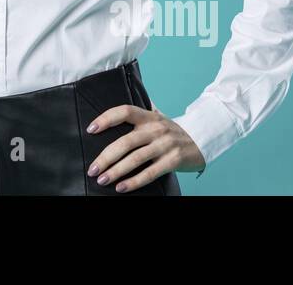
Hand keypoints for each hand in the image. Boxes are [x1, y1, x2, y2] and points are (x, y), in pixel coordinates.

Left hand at [84, 103, 206, 191]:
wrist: (202, 140)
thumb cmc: (173, 131)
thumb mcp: (159, 117)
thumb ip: (141, 112)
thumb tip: (120, 105)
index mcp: (149, 116)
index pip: (124, 111)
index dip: (106, 118)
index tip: (91, 129)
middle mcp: (156, 129)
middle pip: (125, 142)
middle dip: (105, 157)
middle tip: (93, 169)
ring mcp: (165, 145)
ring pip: (135, 159)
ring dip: (116, 171)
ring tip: (102, 179)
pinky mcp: (173, 160)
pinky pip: (150, 173)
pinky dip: (134, 181)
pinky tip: (121, 187)